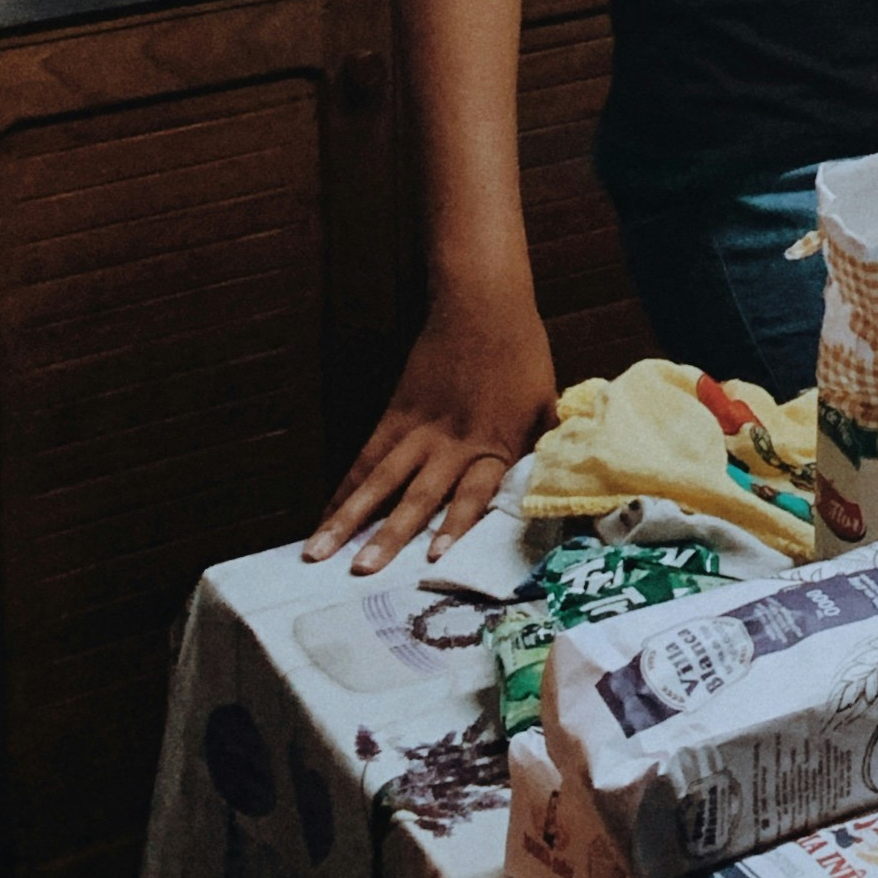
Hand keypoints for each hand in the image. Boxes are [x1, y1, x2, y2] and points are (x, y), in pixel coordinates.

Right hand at [307, 290, 557, 574]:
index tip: (434, 557)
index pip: (473, 492)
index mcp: (495, 445)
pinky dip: (346, 488)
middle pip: (418, 495)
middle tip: (362, 571)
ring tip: (318, 551)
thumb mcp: (545, 403)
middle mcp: (452, 444)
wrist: (483, 305)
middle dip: (389, 535)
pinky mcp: (395, 415)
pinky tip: (326, 515)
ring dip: (350, 517)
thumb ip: (544, 447)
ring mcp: (419, 430)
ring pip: (380, 480)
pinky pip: (366, 457)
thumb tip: (559, 480)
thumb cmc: (522, 355)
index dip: (455, 524)